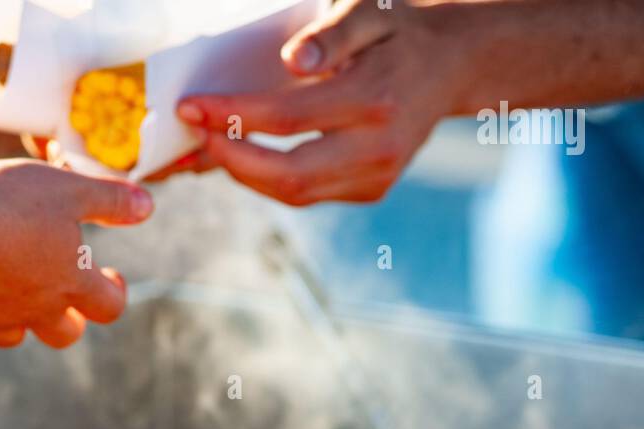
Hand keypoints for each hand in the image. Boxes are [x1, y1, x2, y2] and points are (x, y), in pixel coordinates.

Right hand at [0, 159, 152, 348]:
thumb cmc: (10, 210)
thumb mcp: (67, 190)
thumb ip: (109, 199)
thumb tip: (147, 206)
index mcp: (71, 284)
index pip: (109, 307)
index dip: (115, 294)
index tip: (111, 276)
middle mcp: (39, 310)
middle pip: (66, 334)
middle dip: (72, 318)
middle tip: (66, 292)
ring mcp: (1, 317)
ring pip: (19, 336)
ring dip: (25, 320)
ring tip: (18, 292)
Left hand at [172, 0, 467, 204]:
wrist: (451, 64)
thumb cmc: (399, 30)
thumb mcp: (370, 9)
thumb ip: (332, 33)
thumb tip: (292, 59)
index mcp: (373, 100)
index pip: (288, 118)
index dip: (234, 117)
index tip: (192, 109)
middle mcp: (377, 148)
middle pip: (289, 175)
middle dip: (234, 161)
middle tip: (198, 137)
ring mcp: (376, 176)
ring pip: (297, 194)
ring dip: (247, 175)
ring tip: (216, 146)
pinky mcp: (372, 189)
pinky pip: (311, 195)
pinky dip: (272, 180)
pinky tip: (249, 156)